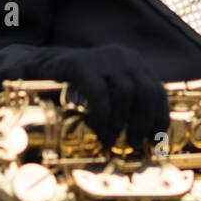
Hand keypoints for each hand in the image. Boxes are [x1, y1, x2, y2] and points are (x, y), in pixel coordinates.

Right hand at [42, 45, 169, 150]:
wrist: (39, 68)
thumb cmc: (76, 87)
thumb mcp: (106, 90)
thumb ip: (124, 105)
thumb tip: (145, 138)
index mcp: (134, 63)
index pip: (158, 90)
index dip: (160, 116)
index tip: (156, 139)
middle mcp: (123, 57)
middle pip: (146, 91)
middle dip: (143, 122)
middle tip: (132, 143)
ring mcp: (103, 58)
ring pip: (126, 93)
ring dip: (122, 121)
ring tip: (113, 139)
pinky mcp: (81, 63)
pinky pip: (99, 93)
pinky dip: (102, 115)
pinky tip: (99, 129)